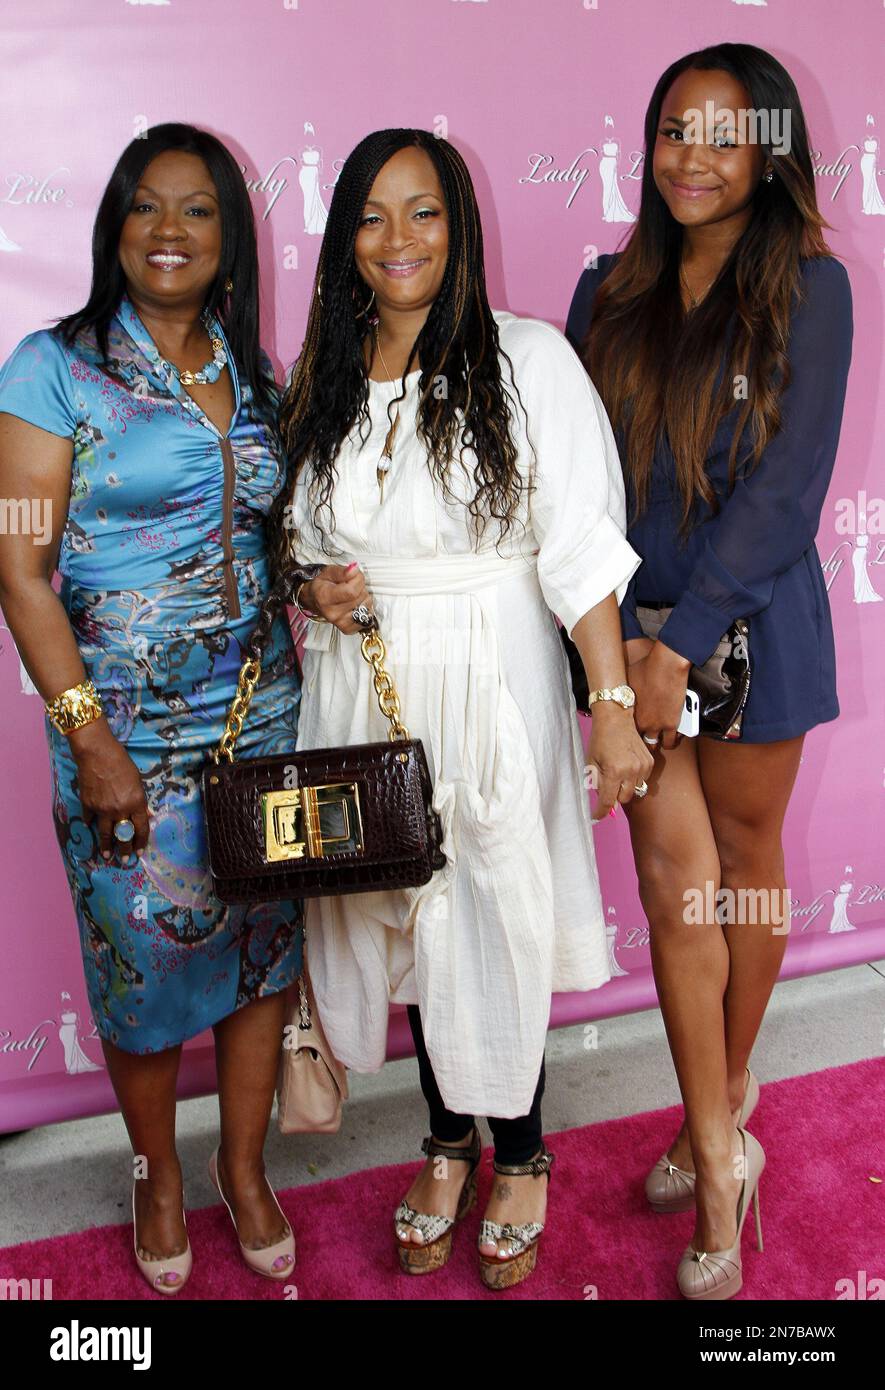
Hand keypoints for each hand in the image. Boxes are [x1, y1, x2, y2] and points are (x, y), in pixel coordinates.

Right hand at [66, 718, 149, 862]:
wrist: (97, 754)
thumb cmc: (121, 763)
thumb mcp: (138, 781)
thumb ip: (139, 800)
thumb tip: (145, 815)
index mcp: (136, 803)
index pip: (141, 829)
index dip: (141, 842)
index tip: (139, 851)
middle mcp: (120, 810)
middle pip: (123, 836)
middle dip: (124, 850)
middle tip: (124, 860)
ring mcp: (102, 809)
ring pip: (105, 834)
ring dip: (106, 846)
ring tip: (107, 856)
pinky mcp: (88, 805)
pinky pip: (90, 819)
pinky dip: (91, 824)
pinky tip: (91, 828)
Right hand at [300, 563, 374, 634]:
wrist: (315, 600)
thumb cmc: (322, 586)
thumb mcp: (329, 572)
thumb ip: (342, 571)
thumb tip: (354, 570)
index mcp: (325, 597)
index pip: (352, 591)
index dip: (357, 580)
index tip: (353, 576)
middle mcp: (332, 613)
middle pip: (360, 597)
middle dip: (360, 587)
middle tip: (350, 585)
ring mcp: (340, 622)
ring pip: (366, 606)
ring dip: (363, 598)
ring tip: (351, 595)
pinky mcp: (348, 628)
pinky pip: (367, 617)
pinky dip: (365, 608)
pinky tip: (355, 604)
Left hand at [586, 705, 655, 820]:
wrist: (616, 718)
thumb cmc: (601, 739)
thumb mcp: (591, 762)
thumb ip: (596, 783)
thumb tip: (603, 801)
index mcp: (614, 771)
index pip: (608, 801)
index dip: (601, 812)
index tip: (596, 817)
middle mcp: (631, 770)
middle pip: (624, 798)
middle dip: (614, 796)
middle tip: (607, 785)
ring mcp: (643, 766)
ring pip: (634, 790)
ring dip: (624, 787)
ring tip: (616, 771)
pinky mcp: (650, 762)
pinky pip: (642, 780)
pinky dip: (633, 778)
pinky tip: (626, 766)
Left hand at [626, 637, 689, 751]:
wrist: (666, 666)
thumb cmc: (645, 669)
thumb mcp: (626, 680)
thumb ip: (624, 692)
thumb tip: (618, 689)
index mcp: (627, 715)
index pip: (623, 734)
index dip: (626, 735)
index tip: (628, 735)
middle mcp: (641, 723)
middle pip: (637, 742)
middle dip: (639, 743)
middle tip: (641, 741)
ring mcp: (657, 725)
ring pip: (654, 746)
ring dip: (655, 744)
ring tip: (657, 742)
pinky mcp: (672, 724)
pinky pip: (672, 741)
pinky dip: (672, 741)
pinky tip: (671, 739)